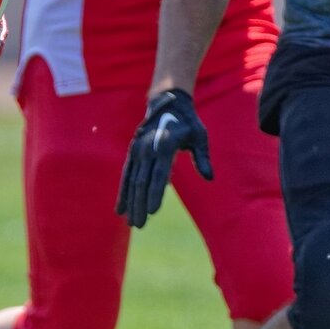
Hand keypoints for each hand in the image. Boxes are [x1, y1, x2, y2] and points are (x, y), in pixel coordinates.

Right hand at [116, 87, 211, 229]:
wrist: (167, 103)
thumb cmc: (188, 123)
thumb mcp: (200, 136)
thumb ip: (202, 157)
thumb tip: (209, 177)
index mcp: (165, 145)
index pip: (159, 174)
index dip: (155, 194)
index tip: (152, 212)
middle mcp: (147, 149)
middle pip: (141, 182)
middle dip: (140, 205)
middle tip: (140, 225)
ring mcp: (137, 151)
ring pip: (131, 181)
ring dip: (130, 202)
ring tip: (130, 223)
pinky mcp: (132, 154)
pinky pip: (126, 176)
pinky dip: (122, 193)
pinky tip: (120, 209)